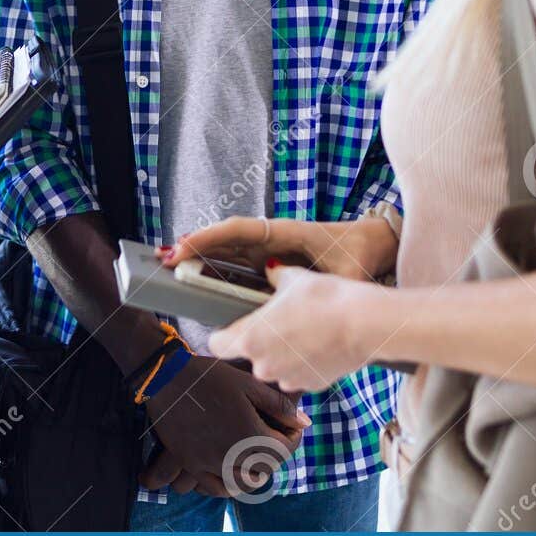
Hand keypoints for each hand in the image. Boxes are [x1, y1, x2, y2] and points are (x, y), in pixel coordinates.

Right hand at [138, 355, 309, 496]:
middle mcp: (231, 454)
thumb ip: (278, 405)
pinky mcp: (191, 464)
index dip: (294, 438)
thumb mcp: (248, 383)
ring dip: (256, 473)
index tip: (293, 427)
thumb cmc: (209, 376)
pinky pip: (215, 488)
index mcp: (249, 433)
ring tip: (257, 457)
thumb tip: (303, 422)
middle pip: (266, 468)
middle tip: (275, 438)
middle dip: (276, 454)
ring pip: (243, 483)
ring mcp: (209, 462)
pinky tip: (233, 475)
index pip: (284, 449)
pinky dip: (229, 486)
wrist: (166, 377)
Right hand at [163, 213, 396, 281]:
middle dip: (194, 247)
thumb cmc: (358, 251)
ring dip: (200, 261)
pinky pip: (238, 268)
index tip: (184, 246)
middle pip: (225, 240)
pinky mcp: (270, 265)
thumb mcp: (346, 271)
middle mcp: (271, 240)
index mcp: (284, 232)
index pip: (238, 229)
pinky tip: (199, 284)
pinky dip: (217, 274)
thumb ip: (330, 287)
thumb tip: (317, 305)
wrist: (372, 246)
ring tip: (170, 268)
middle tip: (162, 258)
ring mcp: (268, 252)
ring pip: (227, 253)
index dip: (209, 237)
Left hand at [209, 265, 385, 391]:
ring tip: (305, 329)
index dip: (223, 334)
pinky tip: (320, 343)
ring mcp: (288, 379)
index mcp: (250, 339)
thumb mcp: (293, 277)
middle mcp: (263, 366)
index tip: (231, 326)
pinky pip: (299, 373)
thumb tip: (272, 270)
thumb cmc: (324, 299)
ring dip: (284, 352)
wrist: (364, 324)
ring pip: (276, 365)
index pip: (217, 345)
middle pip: (251, 354)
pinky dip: (305, 362)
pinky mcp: (311, 386)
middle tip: (281, 320)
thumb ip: (275, 276)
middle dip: (262, 340)